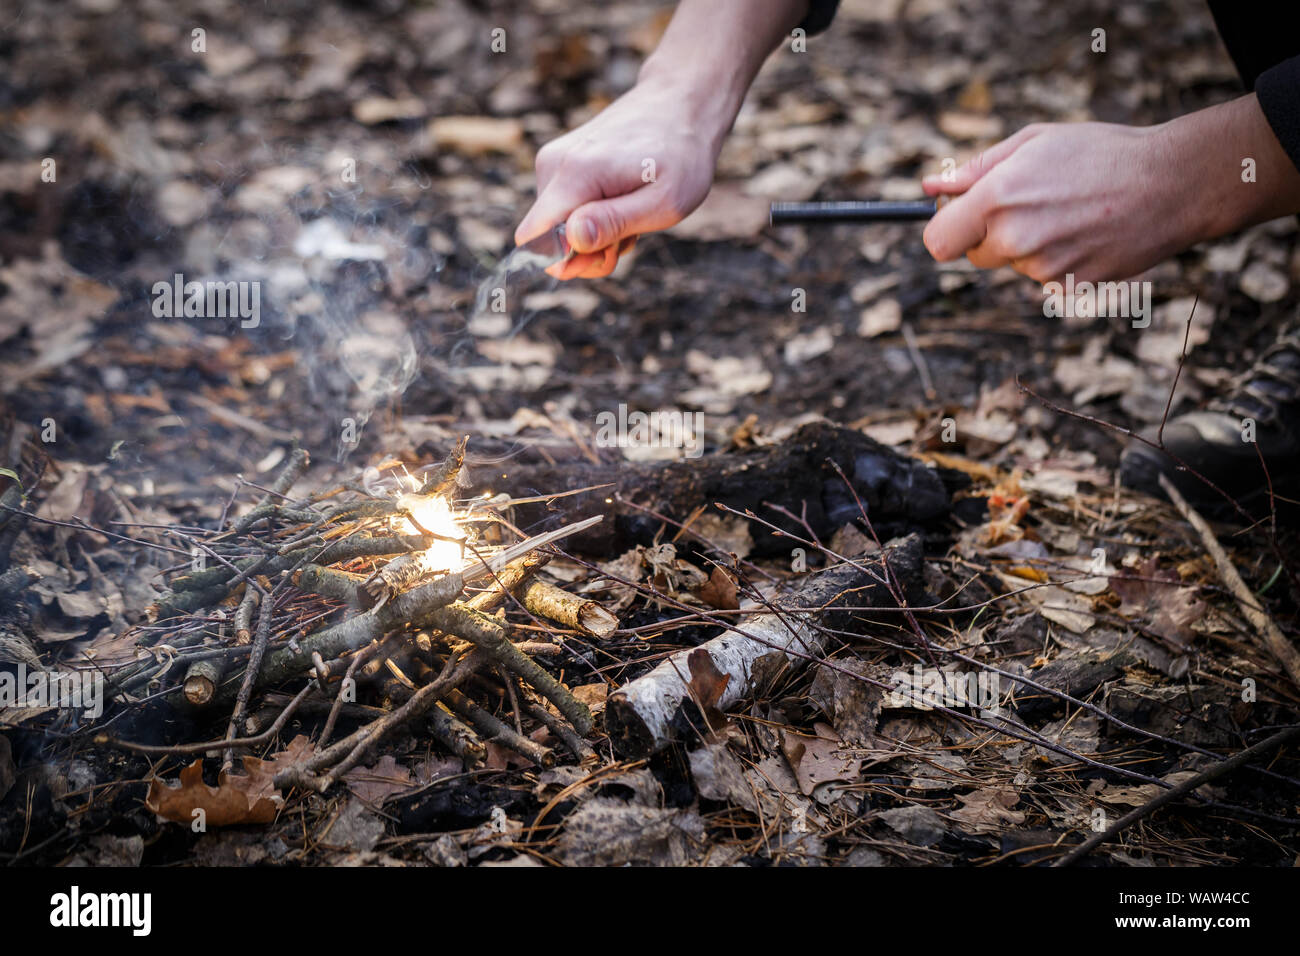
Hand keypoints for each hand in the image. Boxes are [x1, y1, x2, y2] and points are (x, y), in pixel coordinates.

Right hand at [514, 80, 721, 279]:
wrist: (679, 103)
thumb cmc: (681, 155)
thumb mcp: (664, 201)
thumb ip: (614, 223)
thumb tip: (571, 241)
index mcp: (576, 174)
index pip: (533, 238)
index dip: (566, 262)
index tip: (606, 253)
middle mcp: (553, 165)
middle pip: (547, 240)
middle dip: (589, 251)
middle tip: (631, 232)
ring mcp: (554, 162)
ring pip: (558, 228)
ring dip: (597, 235)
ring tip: (632, 210)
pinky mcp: (560, 164)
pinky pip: (566, 211)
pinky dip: (596, 218)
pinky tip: (623, 201)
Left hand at [921, 122, 1198, 282]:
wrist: (1171, 183)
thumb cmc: (1099, 153)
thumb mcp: (1033, 143)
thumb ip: (975, 169)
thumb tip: (930, 187)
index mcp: (998, 198)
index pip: (937, 241)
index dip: (944, 230)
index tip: (958, 220)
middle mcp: (1015, 237)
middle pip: (973, 256)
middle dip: (989, 234)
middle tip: (1031, 204)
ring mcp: (1042, 267)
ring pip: (1011, 265)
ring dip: (1027, 245)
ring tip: (1068, 212)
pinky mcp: (1067, 286)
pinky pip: (1042, 277)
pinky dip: (1055, 260)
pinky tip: (1085, 232)